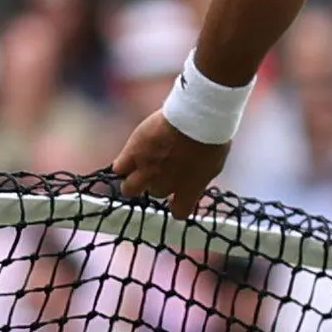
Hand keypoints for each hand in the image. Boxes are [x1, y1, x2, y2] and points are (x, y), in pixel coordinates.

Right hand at [110, 112, 227, 216]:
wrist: (195, 119)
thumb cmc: (210, 137)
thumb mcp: (212, 165)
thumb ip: (198, 178)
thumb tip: (194, 181)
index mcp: (189, 191)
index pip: (179, 212)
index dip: (177, 204)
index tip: (177, 197)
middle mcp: (165, 185)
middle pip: (155, 193)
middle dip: (158, 182)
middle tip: (160, 170)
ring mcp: (147, 171)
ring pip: (130, 188)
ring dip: (136, 178)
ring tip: (140, 165)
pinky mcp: (132, 154)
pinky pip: (119, 168)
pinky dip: (123, 164)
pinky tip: (130, 156)